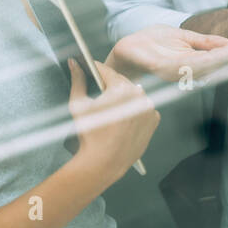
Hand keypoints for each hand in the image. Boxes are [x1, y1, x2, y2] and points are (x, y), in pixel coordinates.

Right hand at [67, 59, 159, 180]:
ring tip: (110, 109)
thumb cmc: (90, 135)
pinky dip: (134, 110)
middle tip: (98, 94)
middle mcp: (139, 95)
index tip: (89, 69)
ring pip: (133, 95)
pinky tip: (122, 119)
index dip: (95, 69)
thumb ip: (78, 80)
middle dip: (109, 86)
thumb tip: (74, 64)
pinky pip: (142, 109)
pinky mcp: (153, 120)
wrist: (104, 162)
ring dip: (123, 98)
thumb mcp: (78, 105)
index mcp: (121, 88)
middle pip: (121, 83)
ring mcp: (148, 108)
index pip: (106, 71)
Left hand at [106, 25, 227, 83]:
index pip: (218, 57)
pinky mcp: (163, 68)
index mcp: (192, 62)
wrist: (127, 49)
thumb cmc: (152, 44)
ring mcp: (175, 72)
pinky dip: (202, 61)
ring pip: (203, 67)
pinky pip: (186, 66)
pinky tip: (214, 54)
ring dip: (221, 58)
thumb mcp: (183, 37)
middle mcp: (187, 71)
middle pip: (215, 65)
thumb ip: (204, 42)